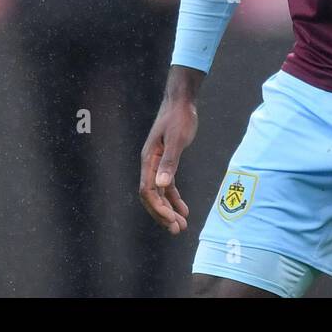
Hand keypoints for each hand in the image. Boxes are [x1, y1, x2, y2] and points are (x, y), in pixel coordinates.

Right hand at [139, 66, 202, 233]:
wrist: (181, 101)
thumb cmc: (179, 117)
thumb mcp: (177, 139)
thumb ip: (170, 162)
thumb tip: (161, 185)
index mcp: (149, 160)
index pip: (148, 191)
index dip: (158, 208)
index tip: (171, 220)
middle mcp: (150, 164)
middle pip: (151, 196)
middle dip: (163, 214)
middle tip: (176, 230)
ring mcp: (157, 164)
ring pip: (160, 194)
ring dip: (169, 210)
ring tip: (181, 225)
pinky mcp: (167, 161)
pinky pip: (167, 186)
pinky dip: (174, 198)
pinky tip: (183, 209)